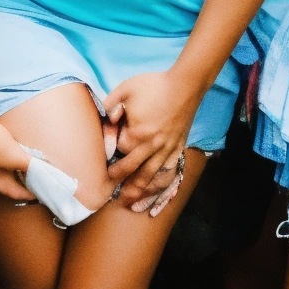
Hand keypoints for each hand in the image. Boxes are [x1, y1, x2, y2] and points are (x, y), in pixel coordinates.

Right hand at [0, 107, 37, 205]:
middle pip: (11, 187)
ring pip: (4, 176)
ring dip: (16, 173)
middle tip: (39, 178)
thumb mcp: (14, 155)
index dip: (33, 194)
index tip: (45, 190)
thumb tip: (43, 171)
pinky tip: (12, 154)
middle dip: (25, 183)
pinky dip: (8, 164)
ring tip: (29, 165)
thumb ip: (30, 165)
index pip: (20, 195)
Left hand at [103, 67, 199, 212]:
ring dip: (139, 192)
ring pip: (151, 178)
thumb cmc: (154, 85)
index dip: (112, 152)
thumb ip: (111, 104)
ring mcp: (166, 150)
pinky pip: (169, 175)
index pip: (120, 150)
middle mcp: (152, 147)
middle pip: (133, 171)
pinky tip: (156, 196)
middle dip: (120, 183)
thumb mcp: (126, 88)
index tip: (106, 155)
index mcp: (137, 133)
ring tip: (130, 203)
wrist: (184, 85)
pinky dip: (161, 188)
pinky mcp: (177, 150)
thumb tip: (104, 118)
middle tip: (110, 193)